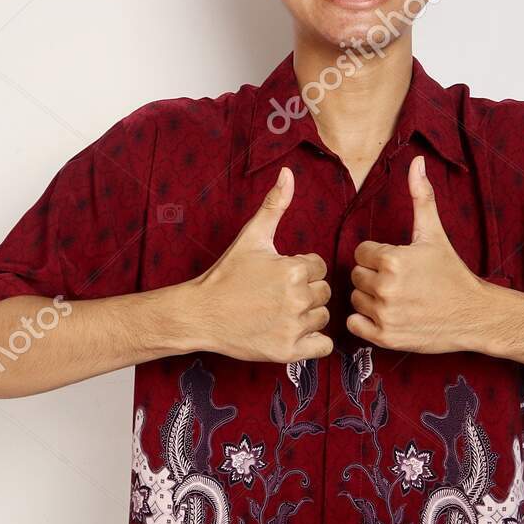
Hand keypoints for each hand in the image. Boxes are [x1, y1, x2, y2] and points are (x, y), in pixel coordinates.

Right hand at [183, 167, 332, 362]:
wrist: (201, 313)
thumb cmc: (226, 274)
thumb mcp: (251, 237)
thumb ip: (275, 205)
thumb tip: (288, 173)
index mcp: (294, 269)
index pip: (319, 268)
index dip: (301, 270)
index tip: (278, 276)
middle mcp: (297, 298)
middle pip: (323, 293)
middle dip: (305, 293)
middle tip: (276, 296)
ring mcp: (293, 326)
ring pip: (323, 318)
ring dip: (308, 316)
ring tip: (279, 313)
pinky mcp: (288, 351)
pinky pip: (322, 346)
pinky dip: (313, 342)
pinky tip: (292, 332)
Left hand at [347, 156, 489, 352]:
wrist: (474, 314)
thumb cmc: (451, 272)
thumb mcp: (434, 233)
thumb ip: (421, 196)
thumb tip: (416, 161)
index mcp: (392, 259)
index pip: (361, 252)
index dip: (378, 255)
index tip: (398, 263)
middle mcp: (385, 288)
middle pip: (356, 276)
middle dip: (373, 276)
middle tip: (398, 281)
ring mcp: (384, 315)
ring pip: (355, 299)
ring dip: (370, 298)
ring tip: (396, 298)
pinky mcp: (385, 337)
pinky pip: (354, 325)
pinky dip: (365, 321)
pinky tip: (386, 315)